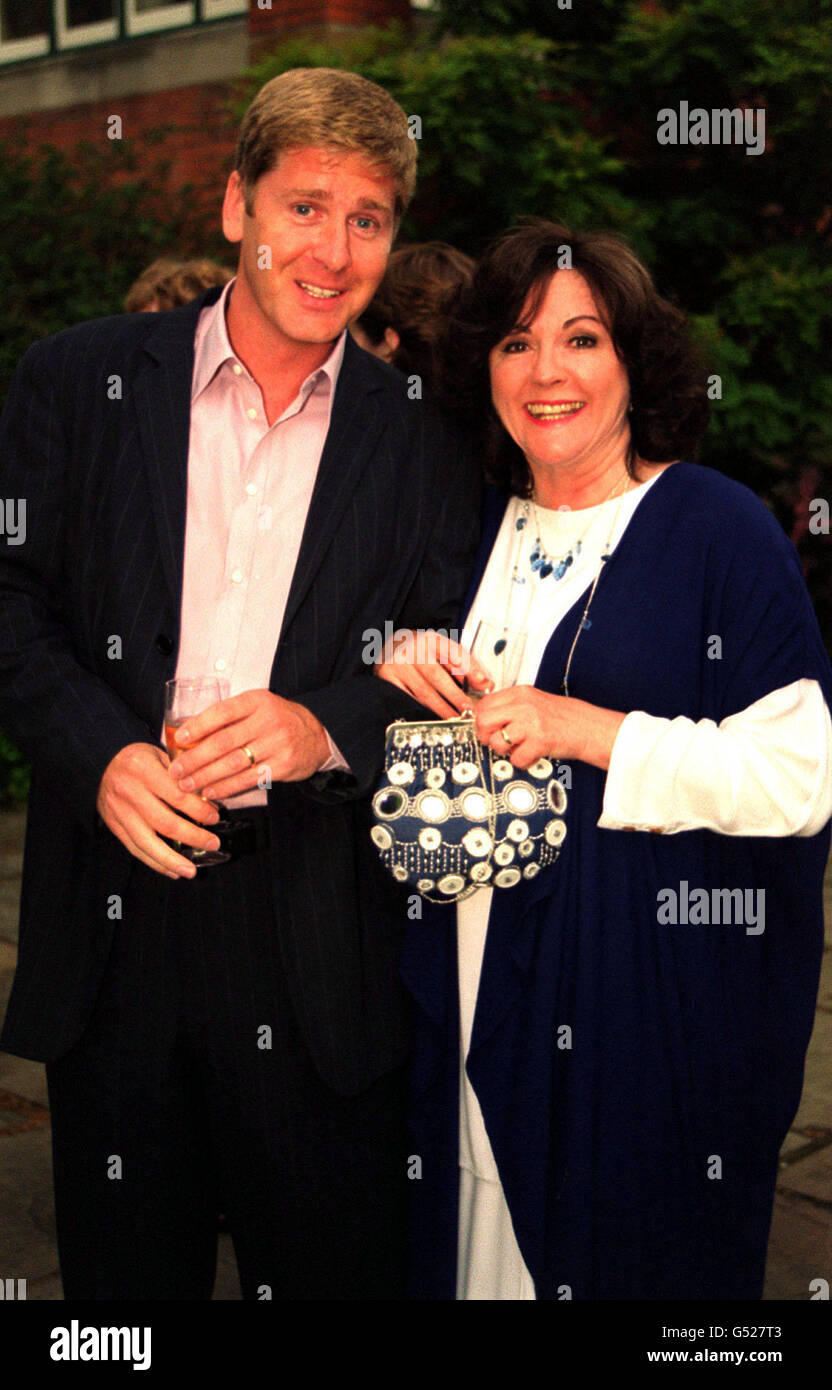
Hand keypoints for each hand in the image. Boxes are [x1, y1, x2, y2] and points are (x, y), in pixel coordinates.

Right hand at [97, 742, 221, 878]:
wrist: (101, 763)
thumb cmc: (139, 758)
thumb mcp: (160, 754)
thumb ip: (181, 775)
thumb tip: (209, 802)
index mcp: (144, 770)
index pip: (178, 796)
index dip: (200, 810)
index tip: (215, 816)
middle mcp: (129, 792)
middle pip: (166, 823)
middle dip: (194, 837)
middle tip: (214, 843)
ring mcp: (119, 812)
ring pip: (148, 843)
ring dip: (172, 860)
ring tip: (191, 872)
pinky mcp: (114, 826)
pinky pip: (135, 848)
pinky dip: (154, 862)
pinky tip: (172, 871)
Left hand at [167, 689, 328, 798]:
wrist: (315, 736)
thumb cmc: (277, 720)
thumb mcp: (257, 707)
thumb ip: (229, 717)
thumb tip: (190, 732)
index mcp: (257, 701)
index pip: (222, 712)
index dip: (198, 726)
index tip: (179, 739)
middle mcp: (268, 721)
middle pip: (223, 741)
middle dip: (195, 758)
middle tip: (176, 770)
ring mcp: (277, 744)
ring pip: (233, 763)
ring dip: (206, 776)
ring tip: (187, 784)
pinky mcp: (283, 765)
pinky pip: (248, 779)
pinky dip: (226, 787)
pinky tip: (210, 791)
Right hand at [374, 629, 492, 717]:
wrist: (387, 646)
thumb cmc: (420, 651)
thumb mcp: (442, 650)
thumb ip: (464, 664)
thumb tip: (485, 684)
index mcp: (431, 639)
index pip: (454, 653)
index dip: (470, 669)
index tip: (483, 684)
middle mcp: (413, 649)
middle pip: (437, 677)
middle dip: (455, 696)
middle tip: (469, 711)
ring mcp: (398, 665)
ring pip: (423, 692)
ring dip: (441, 709)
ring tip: (455, 719)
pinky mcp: (387, 679)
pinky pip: (408, 699)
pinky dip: (422, 710)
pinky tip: (432, 718)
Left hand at [475, 687, 626, 770]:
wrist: (588, 727)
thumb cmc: (562, 717)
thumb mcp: (533, 702)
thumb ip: (510, 707)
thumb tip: (484, 719)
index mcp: (520, 693)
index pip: (483, 705)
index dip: (481, 721)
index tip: (489, 729)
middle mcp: (523, 705)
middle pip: (483, 722)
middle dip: (487, 736)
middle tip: (500, 741)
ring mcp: (531, 722)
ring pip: (497, 742)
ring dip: (506, 751)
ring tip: (520, 747)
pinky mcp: (540, 741)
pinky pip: (516, 759)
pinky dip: (523, 762)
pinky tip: (533, 754)